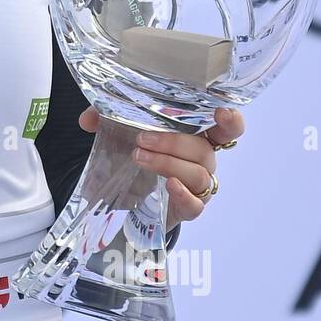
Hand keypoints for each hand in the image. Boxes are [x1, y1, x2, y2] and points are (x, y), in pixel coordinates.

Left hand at [77, 106, 244, 230]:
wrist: (131, 200)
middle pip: (203, 149)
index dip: (231, 121)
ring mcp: (199, 187)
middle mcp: (203, 160)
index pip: (226, 129)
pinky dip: (184, 194)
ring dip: (168, 163)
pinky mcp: (189, 208)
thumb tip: (88, 117)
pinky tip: (169, 186)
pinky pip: (196, 204)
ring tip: (138, 157)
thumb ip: (108, 123)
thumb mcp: (123, 138)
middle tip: (141, 140)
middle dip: (173, 142)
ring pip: (199, 174)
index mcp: (196, 138)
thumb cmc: (139, 158)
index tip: (221, 112)